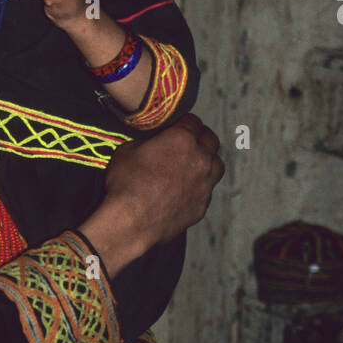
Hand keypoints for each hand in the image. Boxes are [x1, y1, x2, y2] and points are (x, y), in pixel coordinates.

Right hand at [102, 114, 224, 248]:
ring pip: (217, 166)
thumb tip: (153, 144)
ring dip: (207, 162)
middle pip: (211, 141)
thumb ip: (148, 142)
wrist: (129, 221)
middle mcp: (200, 160)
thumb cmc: (125, 184)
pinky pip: (207, 191)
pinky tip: (184, 190)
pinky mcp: (202, 206)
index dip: (184, 122)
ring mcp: (204, 185)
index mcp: (182, 139)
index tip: (179, 125)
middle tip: (189, 142)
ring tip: (193, 165)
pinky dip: (199, 187)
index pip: (193, 121)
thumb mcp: (127, 150)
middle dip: (201, 138)